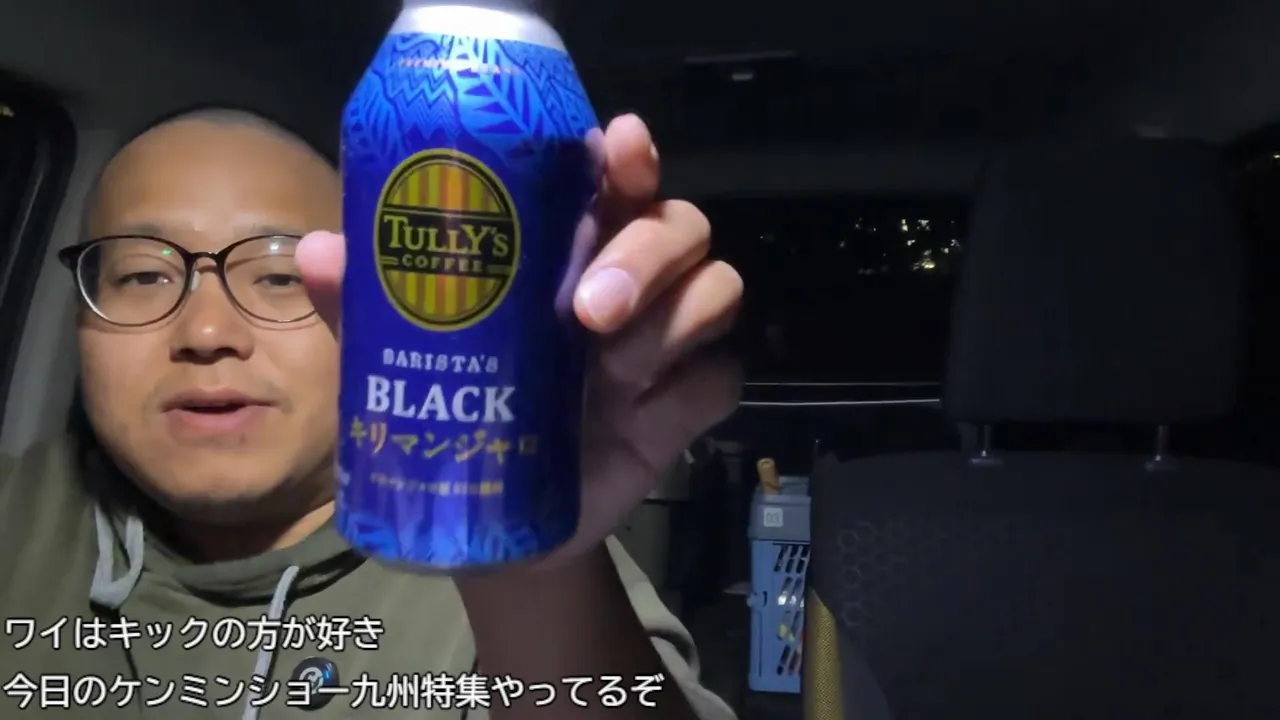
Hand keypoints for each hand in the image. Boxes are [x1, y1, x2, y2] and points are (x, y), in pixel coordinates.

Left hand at [296, 114, 742, 571]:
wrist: (495, 527)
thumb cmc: (457, 414)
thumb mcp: (403, 362)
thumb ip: (369, 308)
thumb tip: (325, 250)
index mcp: (568, 249)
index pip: (614, 179)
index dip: (628, 154)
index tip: (617, 145)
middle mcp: (628, 282)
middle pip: (680, 225)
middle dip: (646, 252)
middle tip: (589, 308)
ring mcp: (663, 344)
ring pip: (718, 288)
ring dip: (672, 320)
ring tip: (612, 372)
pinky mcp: (683, 408)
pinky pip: (721, 379)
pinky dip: (691, 392)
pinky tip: (647, 417)